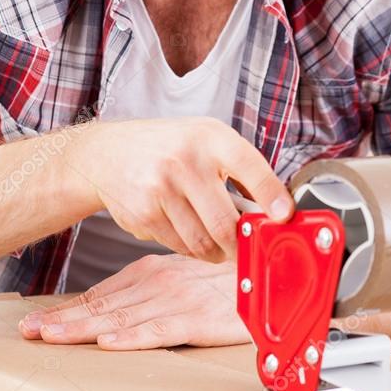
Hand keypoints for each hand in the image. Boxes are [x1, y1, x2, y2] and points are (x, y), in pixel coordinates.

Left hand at [18, 253, 251, 348]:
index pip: (105, 293)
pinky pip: (161, 329)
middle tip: (30, 331)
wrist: (278, 271)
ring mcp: (178, 299)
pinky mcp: (200, 317)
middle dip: (64, 319)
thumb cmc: (235, 273)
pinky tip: (110, 344)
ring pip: (123, 318)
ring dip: (84, 329)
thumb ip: (162, 283)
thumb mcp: (190, 272)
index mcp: (157, 270)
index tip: (41, 320)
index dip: (71, 308)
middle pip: (105, 306)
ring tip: (52, 337)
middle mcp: (162, 281)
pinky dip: (133, 337)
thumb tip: (129, 302)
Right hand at [67, 115, 293, 262]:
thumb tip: (274, 208)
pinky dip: (188, 247)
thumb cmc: (167, 147)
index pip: (251, 168)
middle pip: (226, 223)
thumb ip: (239, 168)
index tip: (284, 217)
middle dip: (240, 245)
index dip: (271, 196)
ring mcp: (161, 188)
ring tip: (218, 246)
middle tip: (245, 250)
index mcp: (210, 138)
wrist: (106, 154)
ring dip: (215, 252)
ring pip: (202, 242)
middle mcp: (185, 161)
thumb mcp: (205, 138)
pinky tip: (184, 230)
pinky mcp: (144, 214)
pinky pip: (179, 246)